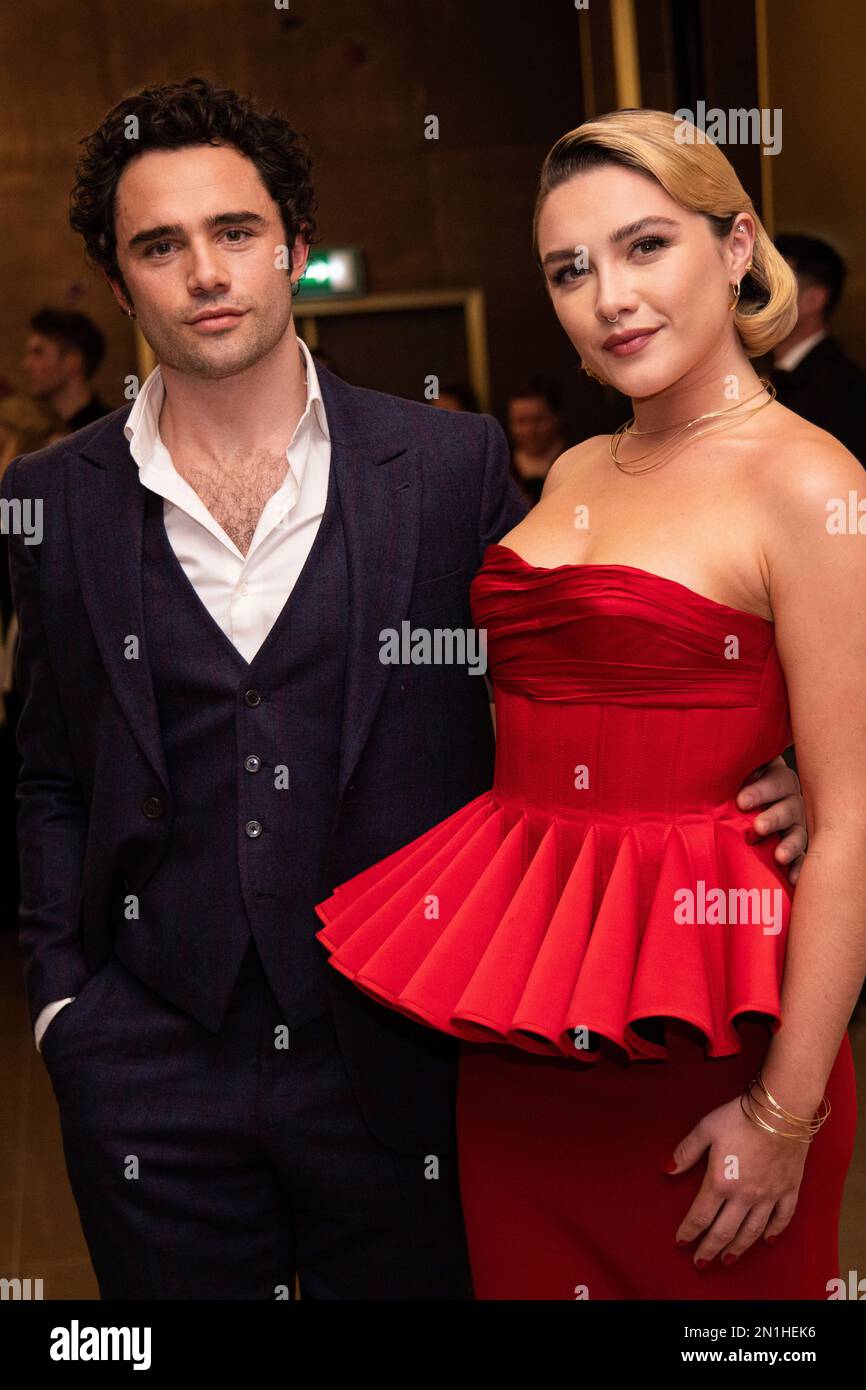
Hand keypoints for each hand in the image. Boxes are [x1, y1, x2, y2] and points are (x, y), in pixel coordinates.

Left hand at [665, 1094, 807, 1267]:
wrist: (781, 1109)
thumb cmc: (741, 1116)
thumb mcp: (706, 1128)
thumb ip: (686, 1152)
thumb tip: (666, 1169)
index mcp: (720, 1182)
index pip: (700, 1216)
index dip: (689, 1231)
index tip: (681, 1242)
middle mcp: (745, 1196)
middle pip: (724, 1231)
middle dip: (710, 1249)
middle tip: (701, 1262)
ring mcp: (769, 1195)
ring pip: (752, 1231)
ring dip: (738, 1248)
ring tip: (728, 1259)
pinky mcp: (789, 1189)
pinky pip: (782, 1217)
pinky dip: (774, 1231)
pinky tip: (766, 1240)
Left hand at [736, 756, 805, 884]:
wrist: (737, 807)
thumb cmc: (733, 785)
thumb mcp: (733, 773)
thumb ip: (731, 769)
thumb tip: (715, 758)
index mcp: (777, 778)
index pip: (776, 781)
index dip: (761, 790)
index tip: (742, 801)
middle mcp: (790, 801)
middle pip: (788, 807)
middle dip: (773, 818)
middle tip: (758, 827)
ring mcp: (794, 825)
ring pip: (797, 833)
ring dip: (789, 844)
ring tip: (779, 856)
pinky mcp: (795, 848)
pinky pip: (801, 859)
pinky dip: (798, 867)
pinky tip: (793, 878)